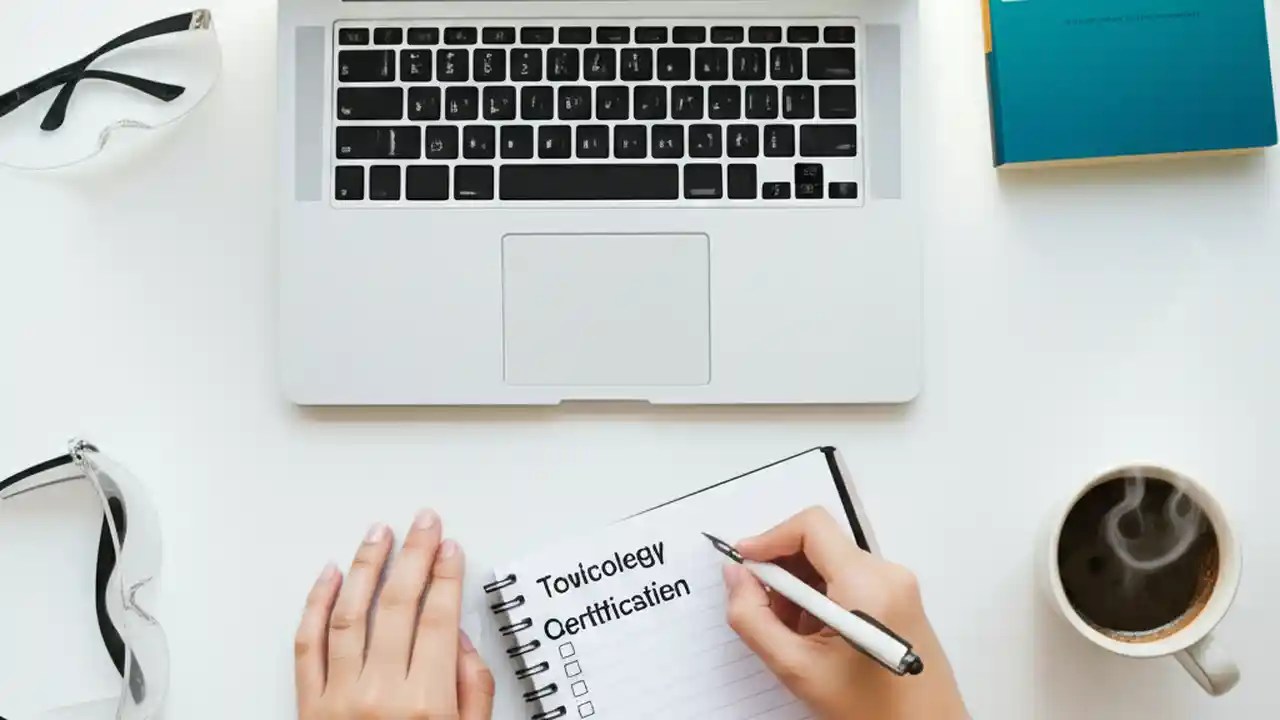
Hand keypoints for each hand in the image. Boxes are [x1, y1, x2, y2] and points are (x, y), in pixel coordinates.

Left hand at [295, 510, 494, 719]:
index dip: (446, 577)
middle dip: (414, 555)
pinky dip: (317, 604)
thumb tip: (459, 640)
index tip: (450, 550)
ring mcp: (339, 699)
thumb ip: (472, 689)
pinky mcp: (309, 707)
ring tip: (378, 535)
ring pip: (349, 615)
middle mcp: (380, 696)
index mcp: (426, 704)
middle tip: (423, 525)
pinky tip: (331, 576)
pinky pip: (308, 645)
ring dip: (366, 566)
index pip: (438, 620)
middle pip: (397, 606)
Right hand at [724, 507, 968, 719]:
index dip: (770, 537)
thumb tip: (734, 575)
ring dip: (800, 587)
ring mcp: (898, 584)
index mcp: (867, 583)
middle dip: (782, 570)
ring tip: (792, 634)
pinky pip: (848, 579)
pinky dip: (821, 597)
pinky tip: (816, 637)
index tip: (743, 563)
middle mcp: (887, 573)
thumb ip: (754, 618)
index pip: (811, 526)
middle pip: (819, 543)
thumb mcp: (797, 668)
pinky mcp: (900, 597)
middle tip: (763, 610)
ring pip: (831, 562)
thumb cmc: (868, 709)